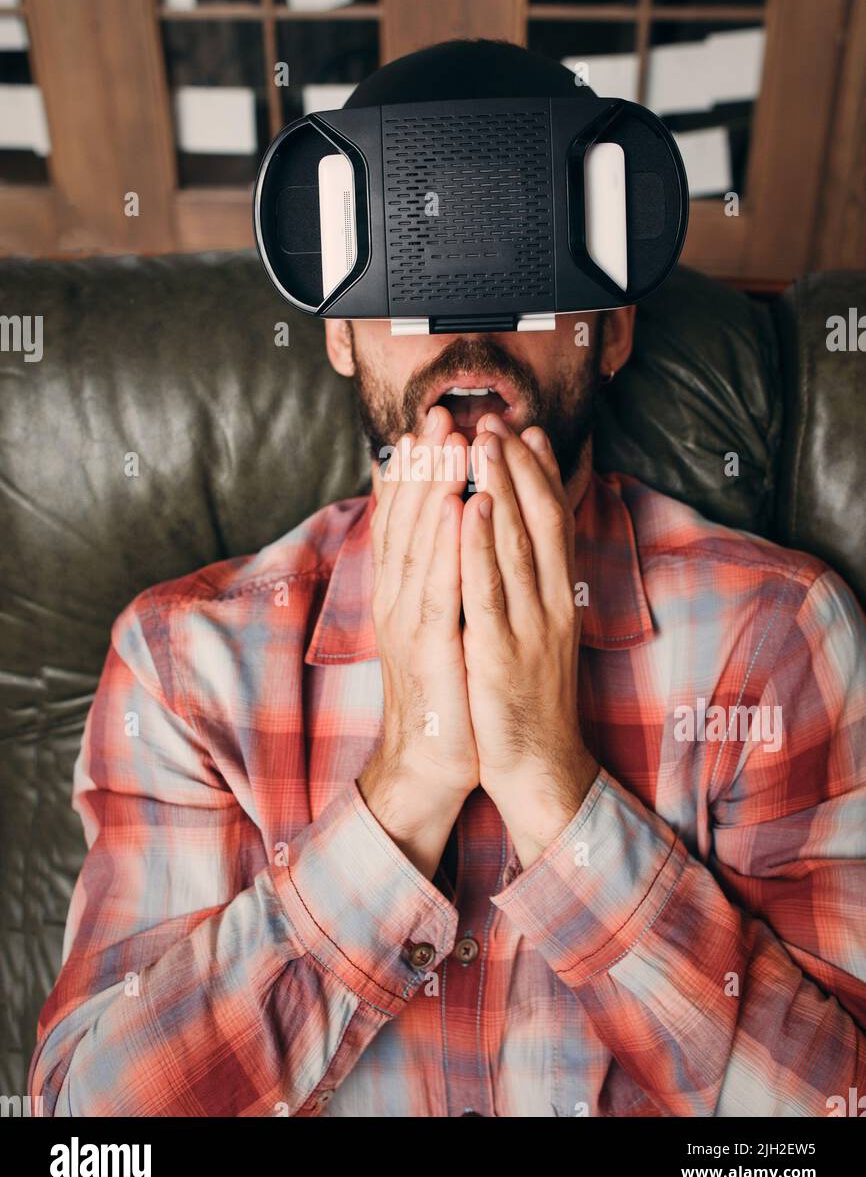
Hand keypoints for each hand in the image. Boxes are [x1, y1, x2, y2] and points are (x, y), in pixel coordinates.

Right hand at [359, 405, 477, 878]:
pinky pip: (439, 586)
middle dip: (422, 464)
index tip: (429, 426)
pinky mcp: (429, 649)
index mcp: (400, 592)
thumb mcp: (438, 623)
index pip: (401, 521)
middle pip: (405, 521)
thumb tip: (447, 528)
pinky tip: (458, 506)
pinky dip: (446, 543)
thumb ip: (437, 576)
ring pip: (418, 543)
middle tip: (438, 414)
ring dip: (432, 487)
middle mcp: (396, 599)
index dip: (413, 471)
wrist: (431, 762)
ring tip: (448, 441)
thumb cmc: (444, 687)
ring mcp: (409, 623)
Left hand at [459, 415, 598, 867]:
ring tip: (484, 440)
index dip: (540, 473)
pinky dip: (480, 544)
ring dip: (501, 487)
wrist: (538, 768)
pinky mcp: (499, 653)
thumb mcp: (534, 632)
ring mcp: (528, 627)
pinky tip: (471, 508)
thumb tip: (516, 540)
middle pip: (539, 521)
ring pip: (516, 544)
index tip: (526, 429)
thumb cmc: (528, 697)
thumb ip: (529, 587)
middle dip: (517, 465)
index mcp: (558, 597)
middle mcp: (551, 603)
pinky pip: (488, 590)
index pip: (553, 522)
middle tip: (498, 417)